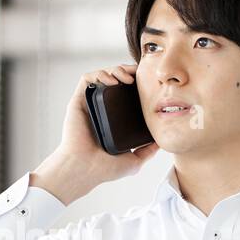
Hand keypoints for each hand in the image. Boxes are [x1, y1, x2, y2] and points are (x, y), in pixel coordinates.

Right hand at [31, 63, 160, 205]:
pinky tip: (112, 79)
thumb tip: (161, 142)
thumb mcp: (134, 160)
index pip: (126, 94)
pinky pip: (87, 79)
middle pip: (115, 80)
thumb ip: (148, 151)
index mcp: (114, 119)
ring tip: (127, 77)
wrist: (84, 169)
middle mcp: (102, 109)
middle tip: (139, 74)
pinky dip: (100, 73)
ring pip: (102, 75)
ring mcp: (90, 104)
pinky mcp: (78, 101)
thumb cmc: (104, 168)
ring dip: (116, 69)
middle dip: (128, 71)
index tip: (149, 81)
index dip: (137, 83)